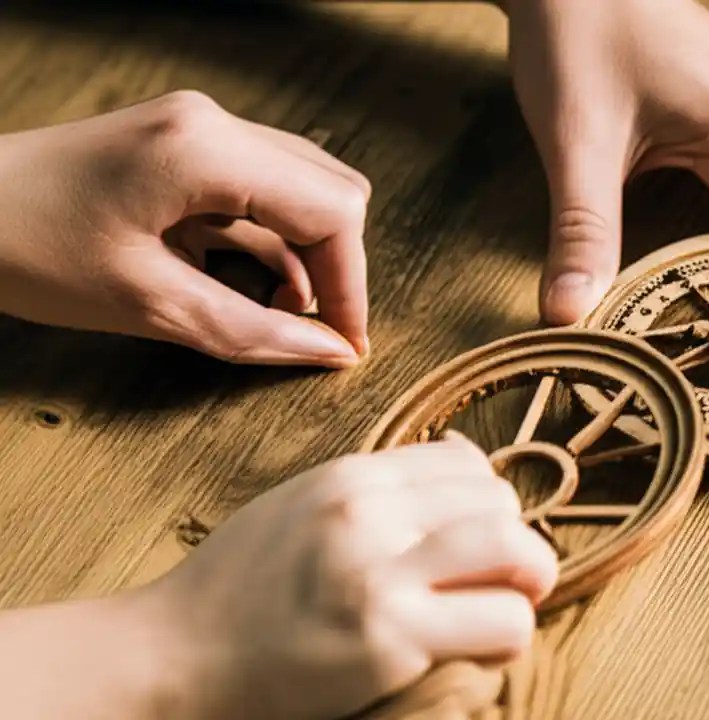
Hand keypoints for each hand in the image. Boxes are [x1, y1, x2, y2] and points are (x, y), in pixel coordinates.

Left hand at [0, 90, 370, 366]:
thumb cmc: (25, 249)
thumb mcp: (145, 304)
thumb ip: (250, 331)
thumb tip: (330, 354)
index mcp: (205, 150)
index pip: (330, 211)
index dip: (350, 285)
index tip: (345, 345)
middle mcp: (213, 123)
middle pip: (330, 191)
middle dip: (335, 267)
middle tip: (315, 331)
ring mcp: (198, 130)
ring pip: (302, 189)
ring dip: (305, 255)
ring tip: (280, 315)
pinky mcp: (184, 147)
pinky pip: (260, 190)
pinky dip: (272, 241)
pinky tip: (254, 288)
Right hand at [137, 435, 557, 718]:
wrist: (175, 655)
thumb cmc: (245, 586)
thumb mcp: (308, 504)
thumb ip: (384, 485)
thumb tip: (468, 458)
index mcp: (351, 477)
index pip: (469, 465)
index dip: (488, 505)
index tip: (476, 543)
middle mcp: (368, 513)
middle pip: (501, 504)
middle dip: (515, 545)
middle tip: (497, 583)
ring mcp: (378, 575)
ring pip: (518, 553)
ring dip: (527, 586)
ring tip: (501, 612)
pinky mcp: (388, 639)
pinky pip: (502, 624)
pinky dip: (507, 639)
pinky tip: (476, 652)